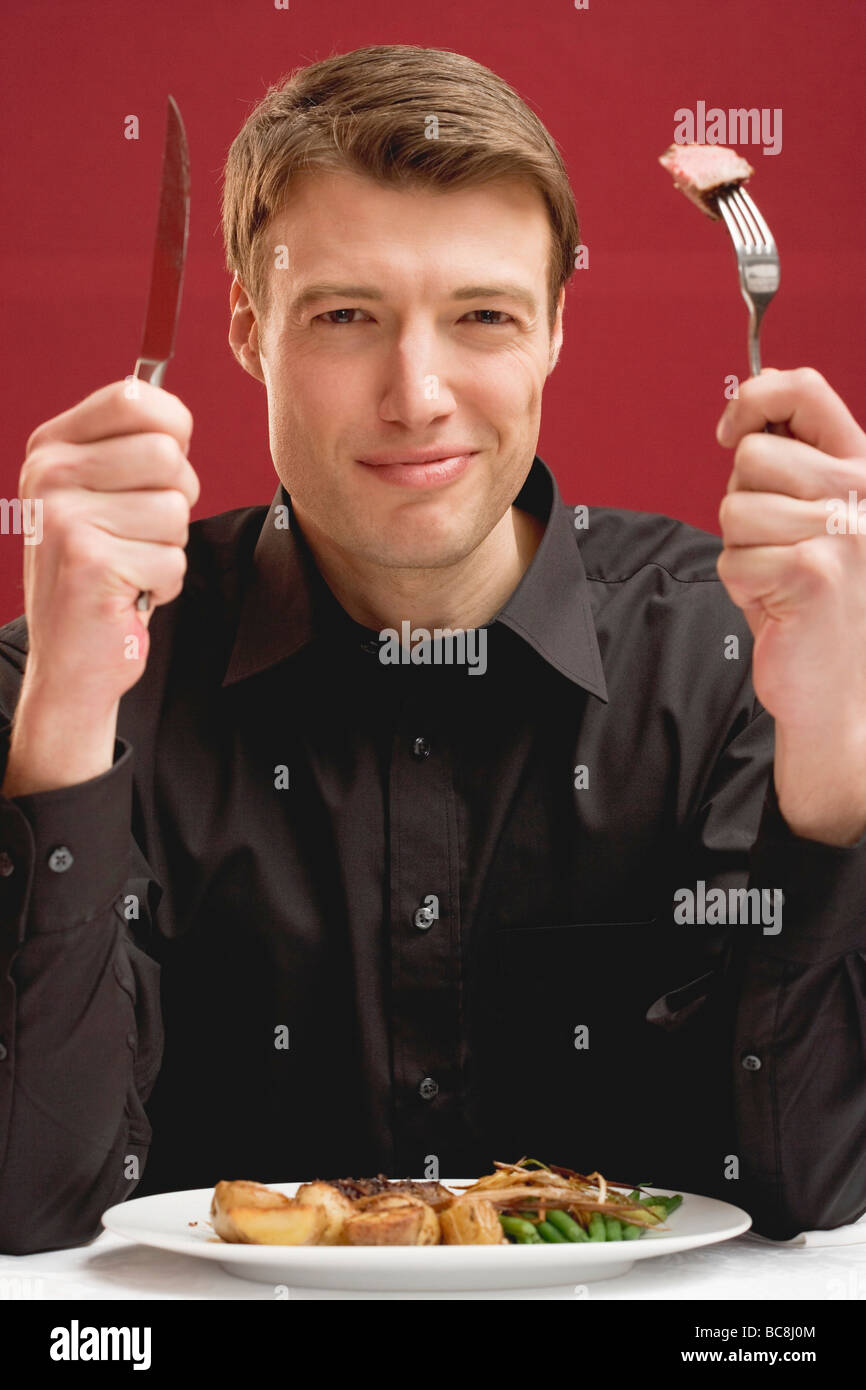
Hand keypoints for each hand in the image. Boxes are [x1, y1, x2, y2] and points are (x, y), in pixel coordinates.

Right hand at [18, 379, 198, 715]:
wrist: (70, 657)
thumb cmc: (102, 569)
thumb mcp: (101, 494)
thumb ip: (131, 448)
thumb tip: (176, 415)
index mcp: (51, 447)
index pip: (132, 398)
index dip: (173, 428)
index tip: (164, 467)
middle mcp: (48, 475)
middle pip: (166, 454)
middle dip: (176, 499)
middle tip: (143, 532)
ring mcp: (64, 518)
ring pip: (176, 510)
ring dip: (169, 547)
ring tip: (132, 564)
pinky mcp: (90, 563)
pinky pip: (173, 559)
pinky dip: (165, 583)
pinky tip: (130, 592)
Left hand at [716, 367, 865, 843]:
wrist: (831, 680)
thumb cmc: (806, 594)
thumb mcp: (804, 513)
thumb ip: (785, 462)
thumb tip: (744, 411)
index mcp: (858, 466)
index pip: (805, 388)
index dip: (753, 398)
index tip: (730, 432)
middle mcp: (860, 492)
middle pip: (753, 455)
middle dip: (741, 500)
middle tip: (770, 542)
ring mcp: (843, 531)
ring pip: (735, 506)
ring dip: (738, 545)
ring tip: (774, 573)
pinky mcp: (814, 572)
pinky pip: (732, 557)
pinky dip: (738, 584)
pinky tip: (773, 601)